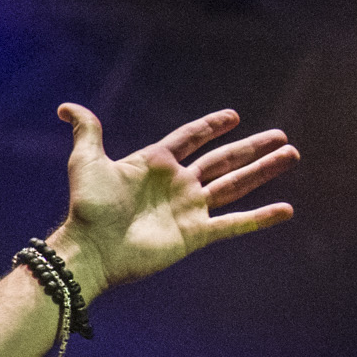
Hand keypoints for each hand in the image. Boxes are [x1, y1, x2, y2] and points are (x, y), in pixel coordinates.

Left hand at [54, 103, 297, 296]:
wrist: (91, 249)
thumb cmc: (88, 207)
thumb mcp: (86, 162)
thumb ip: (86, 131)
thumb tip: (65, 107)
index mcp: (155, 164)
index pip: (190, 138)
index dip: (210, 126)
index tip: (233, 116)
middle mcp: (176, 185)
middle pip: (222, 160)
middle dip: (251, 148)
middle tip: (281, 135)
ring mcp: (187, 210)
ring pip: (235, 186)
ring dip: (263, 171)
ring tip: (291, 155)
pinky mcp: (194, 235)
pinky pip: (234, 224)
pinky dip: (260, 218)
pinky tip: (286, 210)